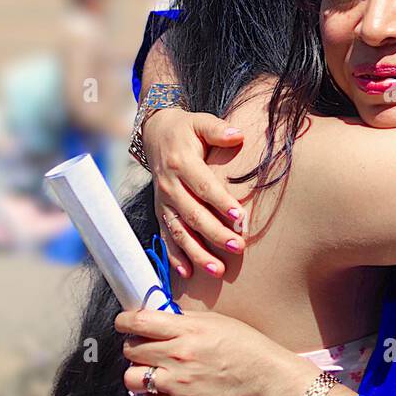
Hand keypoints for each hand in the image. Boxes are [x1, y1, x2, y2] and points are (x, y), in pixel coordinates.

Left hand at [116, 308, 319, 395]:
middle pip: (130, 349)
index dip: (124, 321)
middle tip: (144, 344)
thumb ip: (183, 319)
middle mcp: (178, 355)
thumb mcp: (214, 321)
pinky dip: (150, 394)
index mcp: (187, 329)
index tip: (124, 321)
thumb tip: (158, 317)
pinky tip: (163, 386)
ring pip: (132, 377)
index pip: (139, 322)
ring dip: (137, 371)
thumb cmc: (245, 346)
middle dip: (133, 344)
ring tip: (152, 368)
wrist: (264, 378)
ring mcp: (177, 383)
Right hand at [143, 106, 246, 278]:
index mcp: (182, 163)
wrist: (156, 134)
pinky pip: (166, 238)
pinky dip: (175, 257)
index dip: (220, 202)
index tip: (239, 217)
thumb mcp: (201, 122)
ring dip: (197, 253)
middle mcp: (169, 186)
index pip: (204, 186)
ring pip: (179, 232)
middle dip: (215, 233)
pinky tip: (188, 274)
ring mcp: (163, 203)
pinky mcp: (161, 213)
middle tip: (238, 247)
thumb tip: (239, 135)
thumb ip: (218, 129)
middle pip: (193, 214)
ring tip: (217, 270)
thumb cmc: (186, 130)